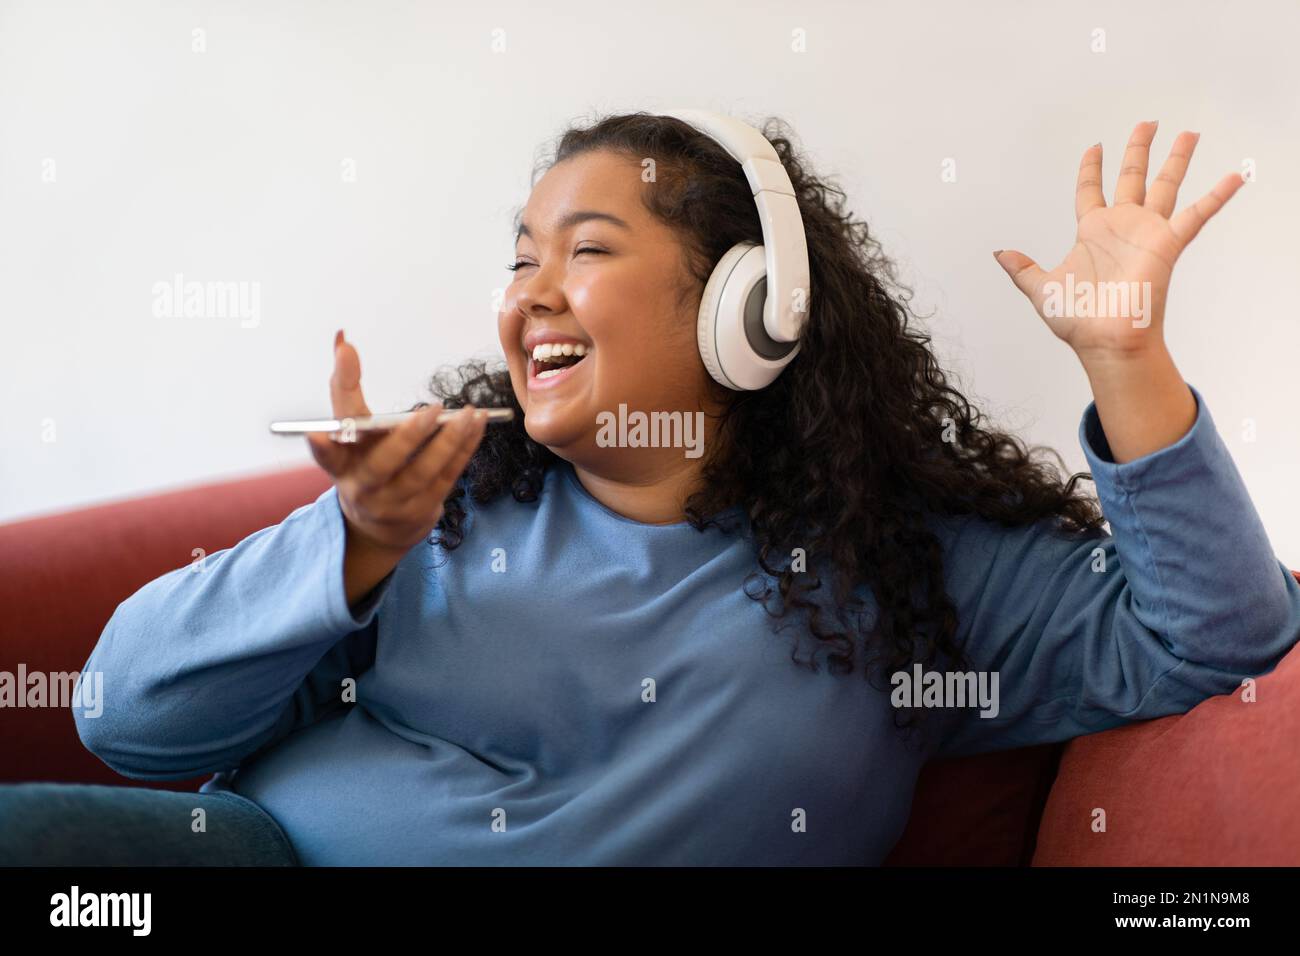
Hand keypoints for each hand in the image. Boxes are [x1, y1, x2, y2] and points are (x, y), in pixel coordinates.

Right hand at [307, 330, 486, 601]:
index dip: (321, 447)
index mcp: (340, 466)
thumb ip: (345, 387)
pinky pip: (448, 475)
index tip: (316, 435)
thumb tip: (343, 339)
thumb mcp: (351, 430)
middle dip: (408, 438)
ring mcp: (395, 502)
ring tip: (470, 413)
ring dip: (449, 440)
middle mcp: (363, 488)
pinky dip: (464, 448)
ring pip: (424, 472)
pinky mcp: (425, 507)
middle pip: (383, 465)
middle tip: (432, 410)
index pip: (327, 456)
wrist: (382, 522)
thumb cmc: (365, 459)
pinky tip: (477, 425)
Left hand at [993, 120, 1244, 360]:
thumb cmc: (1079, 321)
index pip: (1090, 190)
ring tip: (1189, 133)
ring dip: (1178, 159)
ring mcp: (1146, 233)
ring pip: (1165, 185)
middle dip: (1139, 149)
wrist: (1105, 341)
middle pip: (1132, 176)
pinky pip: (1197, 214)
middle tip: (1148, 123)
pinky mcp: (1167, 244)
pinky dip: (1217, 196)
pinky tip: (1235, 177)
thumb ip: (1022, 268)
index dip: (1091, 168)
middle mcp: (1121, 227)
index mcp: (1091, 233)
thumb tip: (1000, 253)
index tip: (1095, 147)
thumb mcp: (1040, 289)